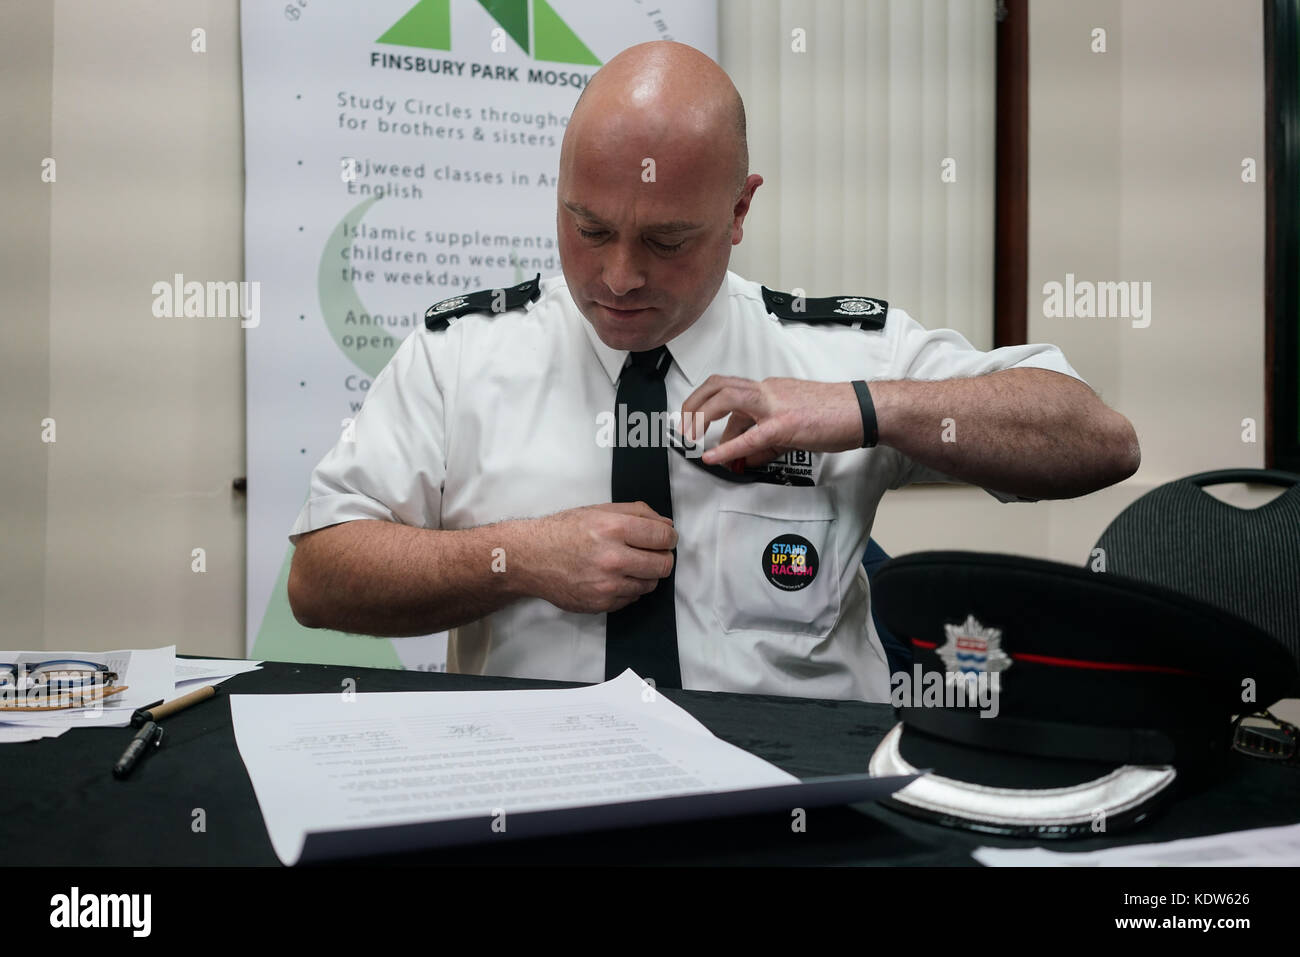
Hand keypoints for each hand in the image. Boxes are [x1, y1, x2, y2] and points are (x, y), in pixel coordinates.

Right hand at [521, 502, 676, 613]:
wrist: (531, 558)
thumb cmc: (563, 532)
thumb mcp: (599, 510)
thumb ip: (637, 513)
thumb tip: (666, 525)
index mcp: (614, 529)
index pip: (663, 537)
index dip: (670, 538)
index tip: (666, 539)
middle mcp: (612, 558)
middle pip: (663, 565)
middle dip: (662, 558)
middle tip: (652, 553)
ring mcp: (607, 585)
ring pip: (650, 584)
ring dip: (645, 575)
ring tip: (628, 564)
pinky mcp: (601, 604)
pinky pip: (631, 598)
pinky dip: (628, 588)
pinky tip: (613, 577)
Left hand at [681, 376, 862, 467]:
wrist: (864, 410)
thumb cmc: (836, 415)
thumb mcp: (794, 426)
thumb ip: (767, 441)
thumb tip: (747, 457)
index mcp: (770, 390)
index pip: (729, 393)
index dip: (707, 410)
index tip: (695, 426)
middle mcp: (769, 391)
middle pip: (718, 385)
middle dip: (694, 403)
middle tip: (683, 426)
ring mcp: (776, 405)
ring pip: (727, 398)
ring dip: (702, 415)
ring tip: (691, 436)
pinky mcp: (786, 424)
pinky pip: (750, 436)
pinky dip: (726, 447)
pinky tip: (712, 457)